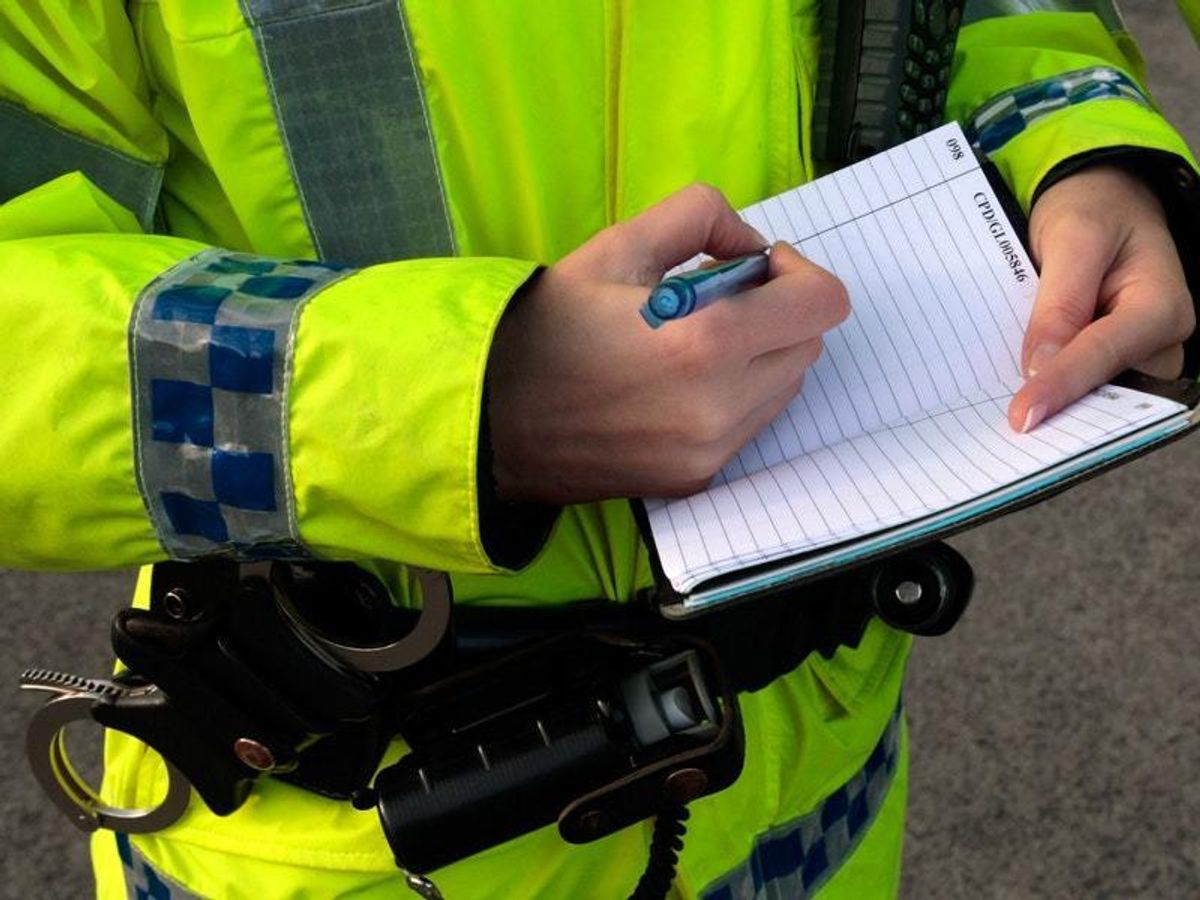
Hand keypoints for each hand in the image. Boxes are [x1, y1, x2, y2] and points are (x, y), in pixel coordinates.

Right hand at [487, 183, 849, 503]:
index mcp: (707, 342)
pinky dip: (734, 395)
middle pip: (808, 345)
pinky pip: (750, 425)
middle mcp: (721, 406)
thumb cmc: (547, 328)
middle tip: (718, 298)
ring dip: (760, 355)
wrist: (491, 418)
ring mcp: (711, 451)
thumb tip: (748, 245)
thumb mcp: (618, 245)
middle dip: (778, 311)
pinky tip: (677, 383)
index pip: (822, 304)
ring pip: (784, 388)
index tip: (755, 267)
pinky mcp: (696, 478)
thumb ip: (700, 215)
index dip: (798, 273)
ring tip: (692, 342)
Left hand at [1008, 165, 1194, 431]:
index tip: (1022, 417)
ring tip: (1003, 415)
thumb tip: (1040, 365)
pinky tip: (1015, 397)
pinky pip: (1081, 385)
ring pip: (1093, 395)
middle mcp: (1160, 342)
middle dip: (1058, 407)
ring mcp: (1137, 357)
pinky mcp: (1111, 362)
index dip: (1061, 386)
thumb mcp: (1074, 236)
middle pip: (1105, 389)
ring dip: (1051, 403)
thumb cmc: (1094, 209)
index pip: (1104, 354)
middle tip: (1006, 425)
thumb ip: (1059, 301)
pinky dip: (1049, 389)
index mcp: (1162, 306)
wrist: (1102, 201)